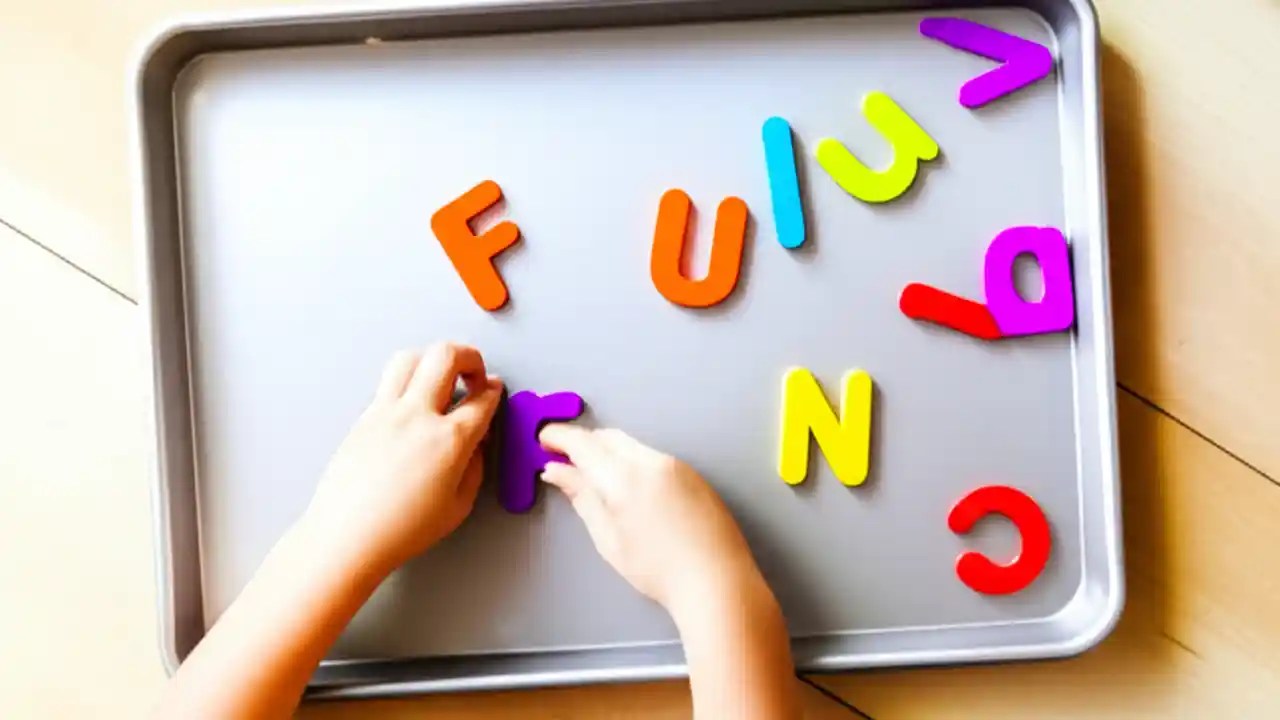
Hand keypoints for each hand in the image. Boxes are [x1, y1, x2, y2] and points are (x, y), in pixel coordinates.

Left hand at [305, 343, 502, 571]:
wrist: (347, 536)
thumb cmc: (399, 530)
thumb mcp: (458, 506)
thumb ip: (474, 467)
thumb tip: (476, 444)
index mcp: (449, 440)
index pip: (482, 398)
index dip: (495, 390)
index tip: (495, 389)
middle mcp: (417, 416)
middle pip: (446, 355)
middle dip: (469, 356)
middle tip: (473, 372)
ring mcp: (386, 412)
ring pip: (411, 356)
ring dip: (432, 358)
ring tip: (441, 376)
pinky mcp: (364, 417)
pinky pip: (389, 383)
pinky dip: (407, 382)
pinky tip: (413, 403)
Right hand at [538, 427, 763, 615]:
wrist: (716, 580)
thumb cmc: (657, 569)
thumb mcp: (609, 538)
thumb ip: (582, 498)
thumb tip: (555, 470)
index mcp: (625, 477)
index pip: (584, 444)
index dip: (559, 437)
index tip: (542, 439)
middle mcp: (651, 461)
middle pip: (609, 437)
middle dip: (584, 442)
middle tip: (564, 458)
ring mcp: (676, 465)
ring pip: (632, 444)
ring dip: (608, 450)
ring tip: (594, 474)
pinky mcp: (692, 474)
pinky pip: (652, 455)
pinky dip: (631, 459)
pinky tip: (629, 486)